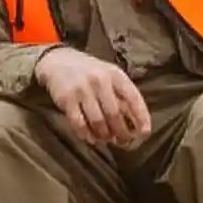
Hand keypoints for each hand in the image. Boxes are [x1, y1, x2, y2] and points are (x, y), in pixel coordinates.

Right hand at [35, 47, 150, 146]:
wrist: (58, 60)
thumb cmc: (89, 72)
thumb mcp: (109, 76)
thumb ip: (122, 95)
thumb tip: (135, 124)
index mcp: (115, 74)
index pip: (133, 98)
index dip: (141, 117)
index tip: (144, 133)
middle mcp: (100, 80)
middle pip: (115, 114)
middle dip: (121, 132)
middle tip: (122, 141)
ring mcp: (82, 89)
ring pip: (98, 121)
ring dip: (104, 135)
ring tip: (106, 139)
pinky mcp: (67, 99)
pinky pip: (79, 123)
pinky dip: (86, 134)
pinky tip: (90, 138)